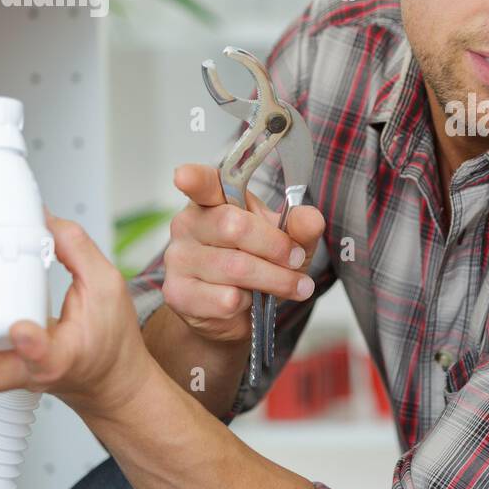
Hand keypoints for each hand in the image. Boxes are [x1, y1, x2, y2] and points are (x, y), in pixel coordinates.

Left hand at [0, 211, 155, 416]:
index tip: (21, 329)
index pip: (45, 357)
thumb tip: (43, 219)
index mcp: (66, 356)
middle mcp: (33, 371)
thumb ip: (76, 250)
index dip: (31, 344)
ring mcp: (12, 374)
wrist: (109, 380)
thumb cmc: (112, 342)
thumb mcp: (107, 287)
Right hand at [159, 164, 325, 344]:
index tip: (185, 176)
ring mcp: (178, 258)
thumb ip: (301, 227)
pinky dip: (250, 303)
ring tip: (295, 286)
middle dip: (277, 246)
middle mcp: (189, 223)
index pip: (203, 183)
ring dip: (276, 280)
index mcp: (214, 199)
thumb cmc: (259, 263)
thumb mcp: (288, 241)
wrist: (234, 312)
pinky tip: (250, 301)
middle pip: (234, 226)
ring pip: (235, 267)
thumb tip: (310, 218)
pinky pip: (225, 299)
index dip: (194, 178)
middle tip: (297, 259)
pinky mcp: (178, 293)